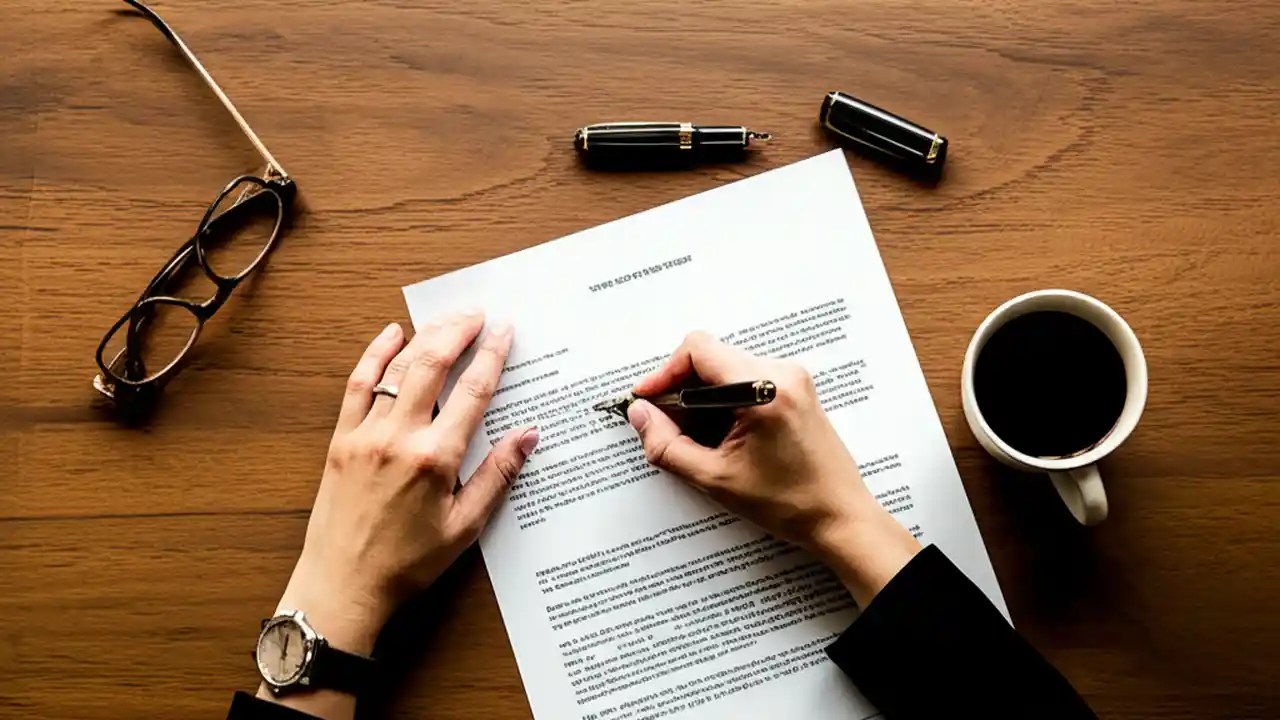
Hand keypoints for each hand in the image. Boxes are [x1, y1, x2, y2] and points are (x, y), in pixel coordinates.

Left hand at [266, 312, 535, 711]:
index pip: (472, 392)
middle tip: (478, 313)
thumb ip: (497, 475)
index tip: (504, 332)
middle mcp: (399, 437)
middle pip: (432, 364)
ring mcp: (365, 435)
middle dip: (458, 332)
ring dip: (425, 337)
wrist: (343, 586)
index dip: (491, 356)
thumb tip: (528, 436)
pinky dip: (375, 354)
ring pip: (398, 367)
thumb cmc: (406, 564)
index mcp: (434, 459)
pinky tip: (392, 335)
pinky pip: (359, 384)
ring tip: (447, 320)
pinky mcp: (341, 440)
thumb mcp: (465, 526)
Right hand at [627, 331, 918, 606]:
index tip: (647, 400)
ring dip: (701, 396)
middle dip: (680, 388)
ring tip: (698, 437)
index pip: (698, 350)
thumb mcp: (715, 479)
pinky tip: (721, 435)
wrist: (839, 517)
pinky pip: (745, 378)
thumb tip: (640, 415)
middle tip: (665, 425)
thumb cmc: (790, 503)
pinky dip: (722, 400)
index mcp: (764, 388)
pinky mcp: (795, 389)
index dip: (664, 373)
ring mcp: (792, 378)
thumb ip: (667, 446)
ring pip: (725, 367)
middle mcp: (781, 373)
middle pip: (710, 357)